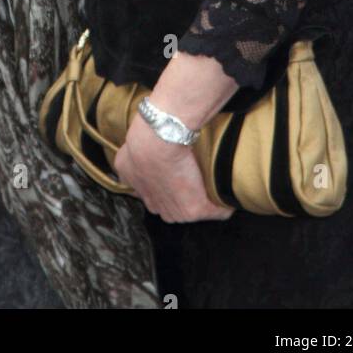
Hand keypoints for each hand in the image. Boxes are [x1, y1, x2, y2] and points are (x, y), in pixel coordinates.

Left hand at [115, 115, 233, 222]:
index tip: (181, 173)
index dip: (173, 186)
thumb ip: (127, 171)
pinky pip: (219, 212)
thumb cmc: (142, 143)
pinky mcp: (196, 210)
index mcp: (146, 198)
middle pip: (179, 208)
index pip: (163, 199)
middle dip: (188, 195)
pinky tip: (228, 192)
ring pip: (199, 209)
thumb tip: (128, 171)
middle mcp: (160, 210)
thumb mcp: (124, 159)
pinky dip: (225, 203)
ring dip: (207, 198)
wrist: (159, 140)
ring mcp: (178, 213)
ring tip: (214, 180)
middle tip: (196, 174)